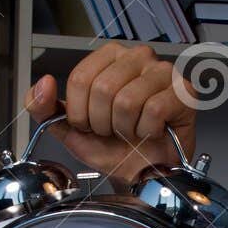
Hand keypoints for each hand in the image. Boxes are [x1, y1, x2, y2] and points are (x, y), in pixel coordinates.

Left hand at [25, 43, 194, 186]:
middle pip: (103, 89)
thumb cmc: (112, 146)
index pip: (80, 79)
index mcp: (109, 57)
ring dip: (125, 128)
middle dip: (103, 122)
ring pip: (128, 101)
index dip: (81, 112)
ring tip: (133, 130)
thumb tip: (43, 84)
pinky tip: (152, 130)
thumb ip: (44, 107)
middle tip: (114, 129)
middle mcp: (137, 57)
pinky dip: (148, 131)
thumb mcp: (69, 128)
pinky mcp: (184, 91)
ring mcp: (163, 71)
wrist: (141, 171)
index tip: (90, 123)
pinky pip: (154, 111)